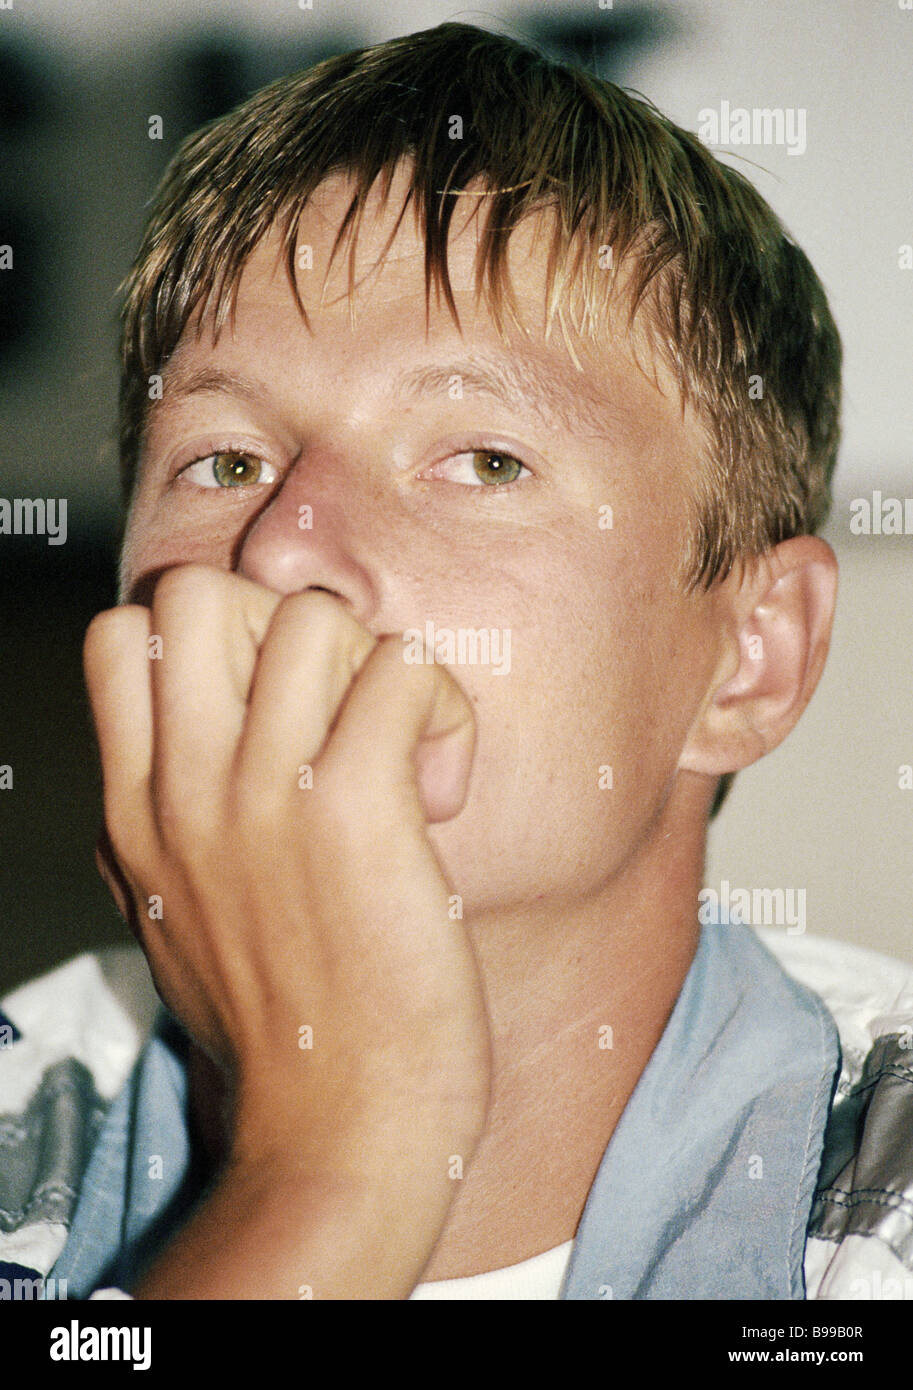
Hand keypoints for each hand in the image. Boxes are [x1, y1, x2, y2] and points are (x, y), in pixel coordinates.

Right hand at [84, 564, 490, 1296]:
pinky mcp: (358, 809)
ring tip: (399, 753)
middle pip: (203, 594)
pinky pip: (404, 669)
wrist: (341, 1134)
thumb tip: (177, 754)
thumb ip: (163, 829)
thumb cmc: (283, 1031)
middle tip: (334, 714)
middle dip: (281, 623)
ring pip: (314, 616)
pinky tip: (441, 790)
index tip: (270, 711)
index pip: (123, 637)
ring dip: (375, 666)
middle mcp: (186, 789)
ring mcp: (267, 796)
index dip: (208, 637)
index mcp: (137, 810)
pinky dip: (440, 712)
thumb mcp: (173, 919)